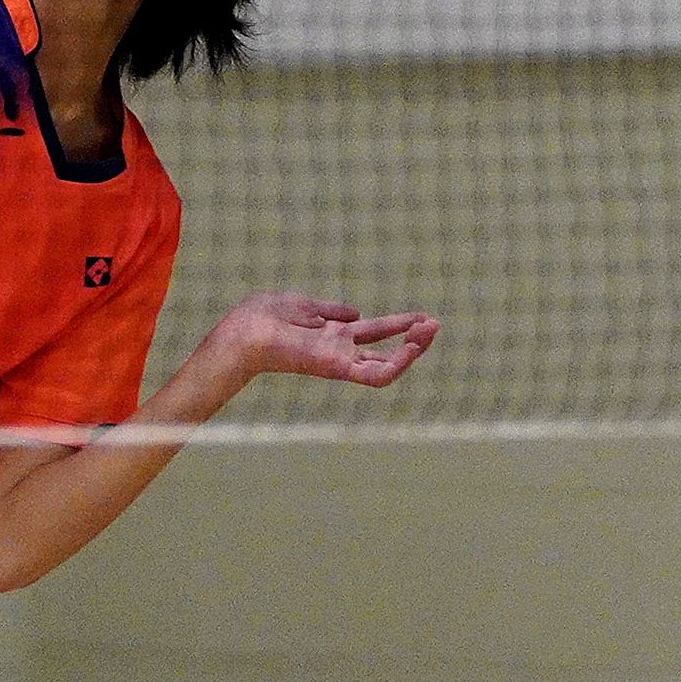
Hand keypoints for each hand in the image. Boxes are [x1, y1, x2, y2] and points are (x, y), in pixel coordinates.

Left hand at [210, 292, 438, 389]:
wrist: (245, 331)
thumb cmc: (262, 317)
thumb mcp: (302, 305)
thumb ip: (330, 310)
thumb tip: (356, 312)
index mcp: (331, 334)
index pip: (371, 333)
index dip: (397, 325)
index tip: (421, 317)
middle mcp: (338, 350)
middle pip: (383, 349)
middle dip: (411, 339)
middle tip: (435, 324)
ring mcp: (339, 361)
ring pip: (385, 366)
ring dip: (411, 350)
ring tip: (430, 330)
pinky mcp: (338, 370)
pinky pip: (375, 376)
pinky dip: (397, 363)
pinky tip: (413, 348)